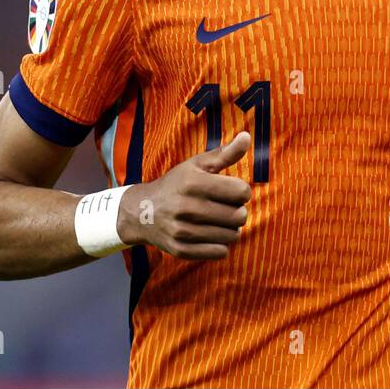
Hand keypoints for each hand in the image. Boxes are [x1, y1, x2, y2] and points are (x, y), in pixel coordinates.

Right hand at [118, 131, 251, 259]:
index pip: (242, 191)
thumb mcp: (197, 165)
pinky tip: (209, 234)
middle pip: (240, 216)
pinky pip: (220, 252)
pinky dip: (219, 244)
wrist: (142, 212)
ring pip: (232, 235)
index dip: (242, 191)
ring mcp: (182, 230)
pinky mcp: (181, 249)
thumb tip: (247, 136)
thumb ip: (225, 153)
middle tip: (224, 207)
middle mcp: (186, 206)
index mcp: (193, 182)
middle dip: (237, 211)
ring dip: (229, 229)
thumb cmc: (176, 185)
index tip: (230, 191)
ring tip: (216, 220)